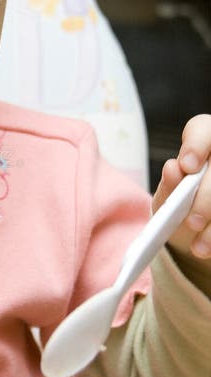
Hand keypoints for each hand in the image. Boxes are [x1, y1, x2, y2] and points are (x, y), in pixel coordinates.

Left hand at [152, 114, 210, 290]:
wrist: (195, 222)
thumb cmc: (181, 198)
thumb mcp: (169, 193)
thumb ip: (170, 183)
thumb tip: (173, 169)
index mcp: (205, 138)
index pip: (204, 129)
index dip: (196, 146)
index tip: (186, 167)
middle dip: (206, 198)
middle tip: (191, 222)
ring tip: (198, 247)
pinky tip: (207, 248)